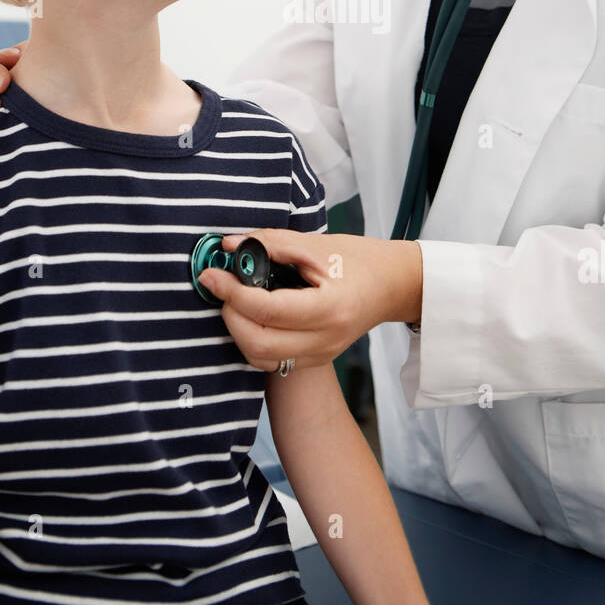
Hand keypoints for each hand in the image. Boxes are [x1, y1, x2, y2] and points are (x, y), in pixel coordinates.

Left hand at [198, 229, 422, 371]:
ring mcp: (321, 354)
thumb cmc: (359, 260)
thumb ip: (271, 243)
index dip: (232, 292)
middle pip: (257, 342)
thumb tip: (229, 246)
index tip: (212, 274)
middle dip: (230, 314)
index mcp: (328, 309)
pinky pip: (272, 360)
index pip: (266, 310)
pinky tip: (251, 316)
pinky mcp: (315, 359)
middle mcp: (324, 339)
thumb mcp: (316, 245)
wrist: (392, 285)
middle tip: (222, 287)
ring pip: (260, 357)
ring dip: (238, 331)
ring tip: (235, 300)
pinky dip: (252, 340)